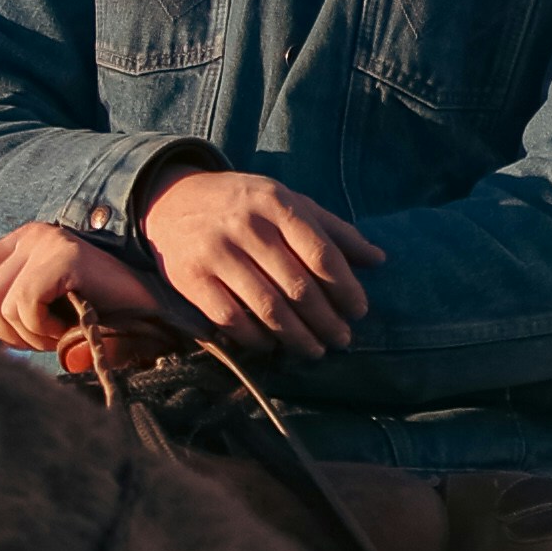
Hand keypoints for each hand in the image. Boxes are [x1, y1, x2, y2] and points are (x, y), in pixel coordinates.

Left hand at [0, 222, 165, 364]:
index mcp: (22, 246)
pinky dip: (43, 328)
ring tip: (62, 334)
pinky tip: (69, 328)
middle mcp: (31, 236)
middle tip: (49, 341)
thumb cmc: (106, 320)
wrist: (159, 316)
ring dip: (30, 336)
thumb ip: (8, 324)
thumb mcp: (47, 323)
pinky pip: (24, 304)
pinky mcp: (63, 256)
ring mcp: (47, 242)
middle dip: (10, 336)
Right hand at [137, 167, 379, 355]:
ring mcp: (216, 253)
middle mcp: (247, 226)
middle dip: (326, 320)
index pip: (321, 254)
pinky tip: (273, 344)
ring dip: (297, 337)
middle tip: (341, 339)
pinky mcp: (191, 279)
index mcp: (277, 203)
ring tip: (315, 351)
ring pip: (267, 308)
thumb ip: (334, 230)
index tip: (358, 311)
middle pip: (298, 286)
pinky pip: (231, 319)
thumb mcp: (289, 203)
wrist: (172, 200)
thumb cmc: (244, 204)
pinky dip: (256, 338)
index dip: (345, 288)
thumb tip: (378, 259)